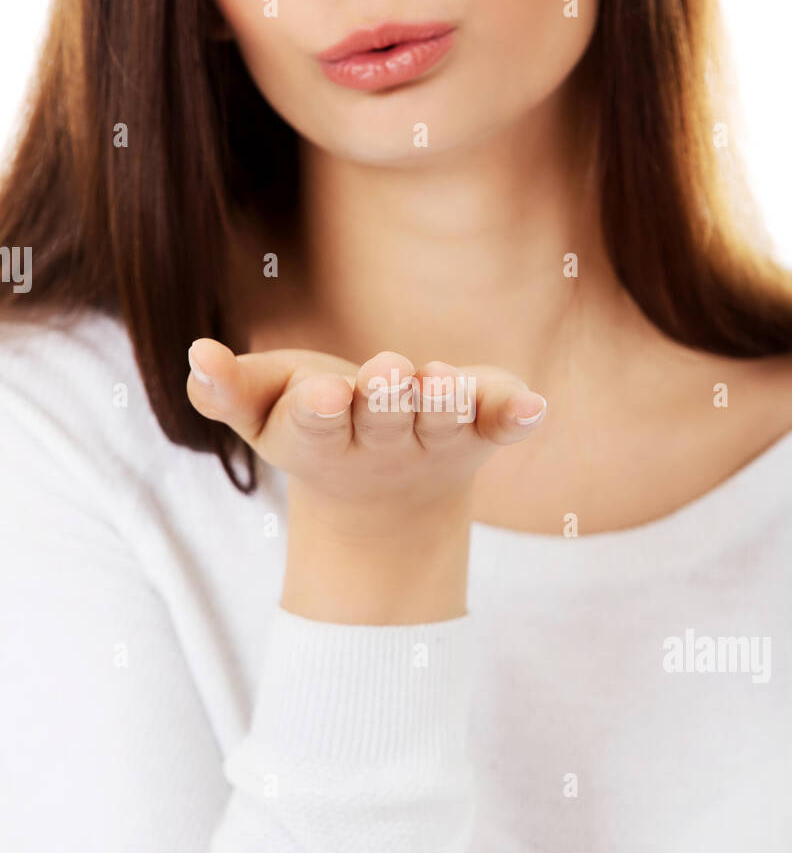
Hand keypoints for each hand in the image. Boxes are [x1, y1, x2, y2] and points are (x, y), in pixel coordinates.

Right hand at [186, 341, 546, 621]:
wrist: (387, 499)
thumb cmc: (318, 427)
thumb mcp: (264, 411)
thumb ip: (228, 389)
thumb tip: (196, 353)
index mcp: (322, 440)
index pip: (317, 426)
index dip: (320, 411)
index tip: (325, 396)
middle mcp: (382, 446)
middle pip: (384, 422)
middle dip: (386, 399)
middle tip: (388, 375)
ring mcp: (435, 442)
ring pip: (443, 426)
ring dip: (446, 406)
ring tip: (444, 384)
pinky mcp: (480, 432)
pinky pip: (501, 426)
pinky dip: (516, 416)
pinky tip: (534, 406)